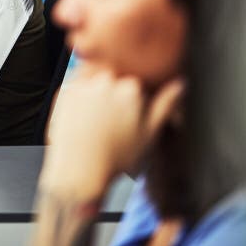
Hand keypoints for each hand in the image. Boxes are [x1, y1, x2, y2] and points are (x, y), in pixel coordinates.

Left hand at [40, 67, 183, 199]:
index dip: (133, 96)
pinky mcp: (64, 90)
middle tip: (110, 119)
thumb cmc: (116, 156)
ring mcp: (83, 83)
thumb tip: (181, 82)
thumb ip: (165, 104)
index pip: (136, 79)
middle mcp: (107, 80)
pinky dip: (79, 96)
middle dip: (114, 90)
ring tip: (95, 119)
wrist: (80, 170)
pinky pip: (75, 85)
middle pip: (114, 74)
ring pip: (94, 76)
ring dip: (95, 89)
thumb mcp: (149, 133)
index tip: (128, 113)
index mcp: (131, 87)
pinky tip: (81, 117)